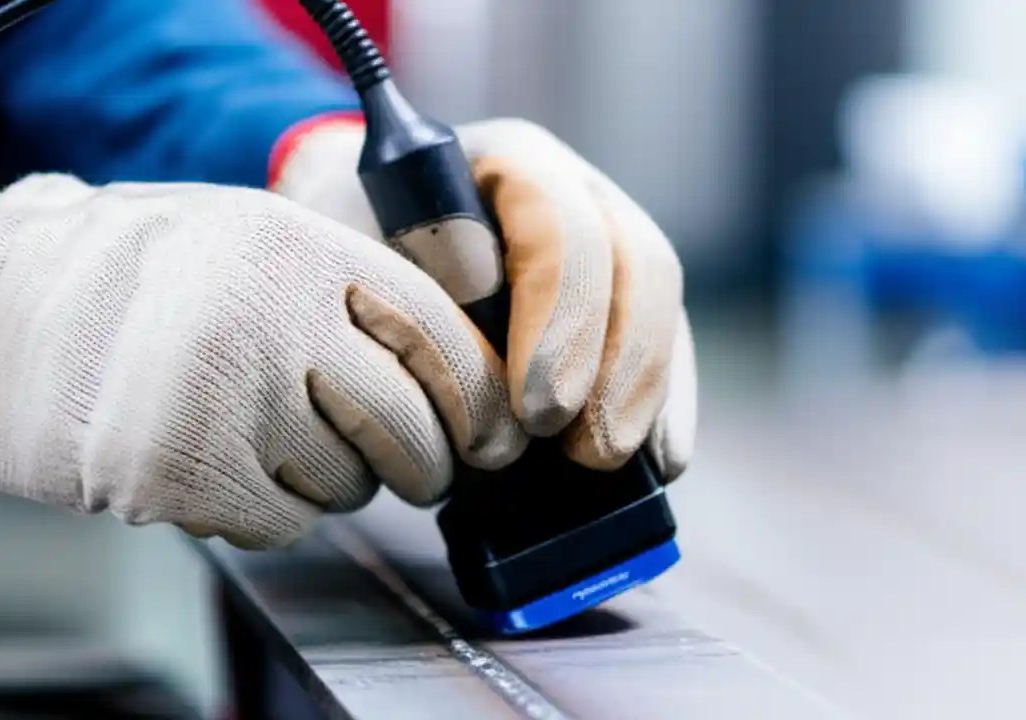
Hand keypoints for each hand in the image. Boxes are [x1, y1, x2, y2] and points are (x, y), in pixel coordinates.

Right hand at [0, 159, 525, 547]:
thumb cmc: (130, 276)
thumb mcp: (251, 240)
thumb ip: (347, 298)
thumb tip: (459, 388)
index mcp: (297, 248)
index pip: (439, 339)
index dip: (481, 402)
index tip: (494, 439)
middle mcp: (269, 317)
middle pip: (408, 429)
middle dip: (421, 462)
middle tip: (410, 467)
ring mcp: (222, 397)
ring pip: (347, 484)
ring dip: (329, 478)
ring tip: (264, 434)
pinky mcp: (176, 472)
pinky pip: (283, 523)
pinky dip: (269, 508)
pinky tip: (224, 465)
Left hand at [271, 117, 695, 478]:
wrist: (366, 234)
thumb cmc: (357, 243)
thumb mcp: (362, 252)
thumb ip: (417, 283)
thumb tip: (486, 342)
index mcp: (509, 160)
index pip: (557, 224)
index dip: (559, 318)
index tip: (534, 407)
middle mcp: (576, 189)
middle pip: (632, 260)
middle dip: (613, 365)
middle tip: (581, 450)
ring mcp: (612, 237)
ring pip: (659, 301)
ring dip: (641, 390)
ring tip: (607, 460)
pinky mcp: (627, 294)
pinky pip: (668, 341)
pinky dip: (662, 402)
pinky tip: (660, 459)